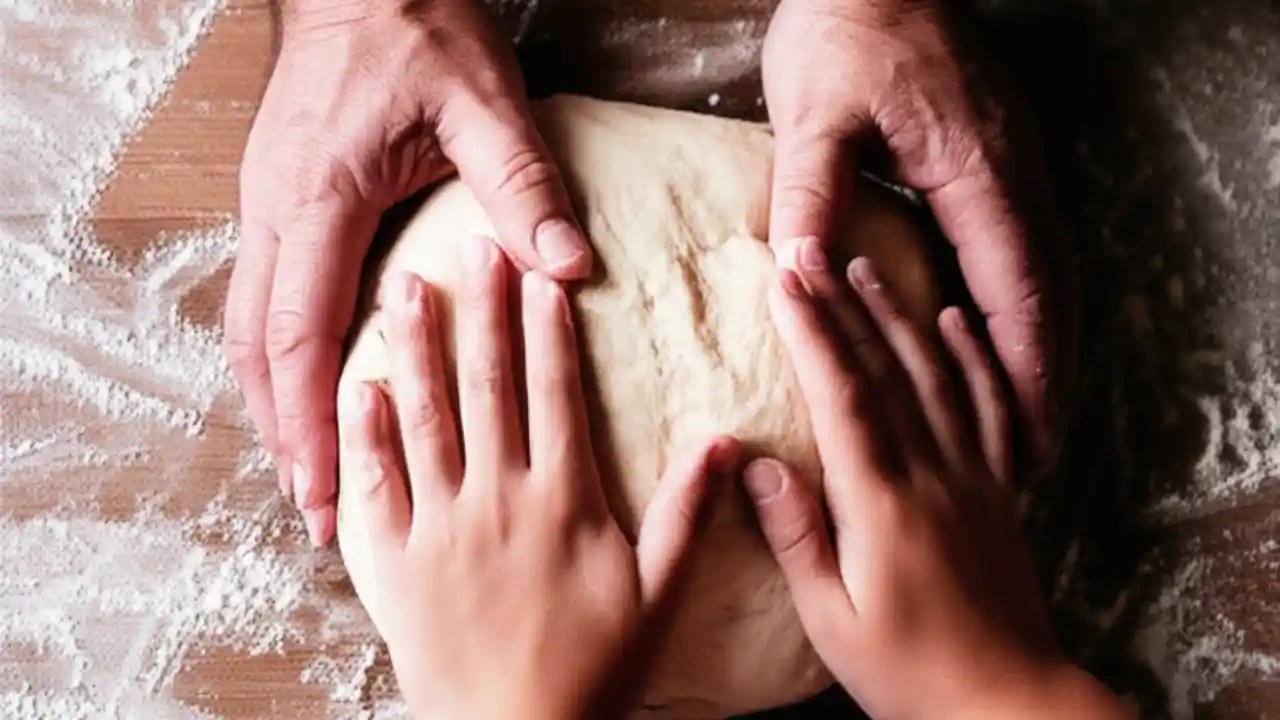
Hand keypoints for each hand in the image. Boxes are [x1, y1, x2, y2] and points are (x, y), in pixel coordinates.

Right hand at [224, 0, 591, 545]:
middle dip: (284, 433)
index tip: (323, 490)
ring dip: (275, 401)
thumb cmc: (413, 27)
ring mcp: (269, 205)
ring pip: (251, 326)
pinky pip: (264, 295)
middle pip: (259, 347)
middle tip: (313, 508)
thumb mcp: (482, 104)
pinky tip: (308, 386)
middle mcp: (278, 212)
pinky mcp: (280, 198)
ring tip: (306, 467)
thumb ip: (521, 187)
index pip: (302, 332)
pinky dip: (280, 356)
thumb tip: (565, 268)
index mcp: (321, 200)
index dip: (311, 421)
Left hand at [336, 239, 739, 718]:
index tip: (540, 273)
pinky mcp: (396, 560)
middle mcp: (498, 497)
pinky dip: (366, 431)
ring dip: (416, 346)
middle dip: (480, 309)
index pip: (554, 392)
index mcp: (563, 499)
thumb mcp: (658, 595)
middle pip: (486, 385)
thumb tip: (723, 441)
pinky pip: (377, 482)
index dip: (546, 328)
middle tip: (472, 245)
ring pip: (425, 417)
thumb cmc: (593, 670)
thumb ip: (687, 514)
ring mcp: (440, 525)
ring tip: (408, 285)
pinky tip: (361, 382)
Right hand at [742, 240, 1128, 718]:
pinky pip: (995, 410)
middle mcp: (933, 476)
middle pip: (889, 372)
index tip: (784, 283)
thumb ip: (795, 537)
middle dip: (846, 305)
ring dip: (903, 317)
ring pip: (940, 378)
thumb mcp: (830, 620)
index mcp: (883, 505)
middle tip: (815, 252)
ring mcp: (974, 479)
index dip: (812, 334)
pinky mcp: (1000, 493)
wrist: (1006, 702)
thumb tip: (755, 464)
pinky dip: (978, 358)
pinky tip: (957, 322)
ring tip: (871, 268)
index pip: (843, 398)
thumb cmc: (906, 672)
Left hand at [763, 0, 1075, 474]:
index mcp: (977, 172)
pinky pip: (1027, 245)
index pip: (1017, 289)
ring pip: (1048, 271)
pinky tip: (1001, 335)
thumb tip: (800, 271)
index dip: (1026, 369)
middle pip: (1052, 292)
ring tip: (1030, 413)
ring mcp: (1014, 165)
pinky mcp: (997, 159)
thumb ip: (812, 191)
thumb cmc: (841, 36)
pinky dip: (1023, 303)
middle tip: (1037, 450)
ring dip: (1043, 344)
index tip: (1030, 433)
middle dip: (1047, 374)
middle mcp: (1013, 175)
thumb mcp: (814, 115)